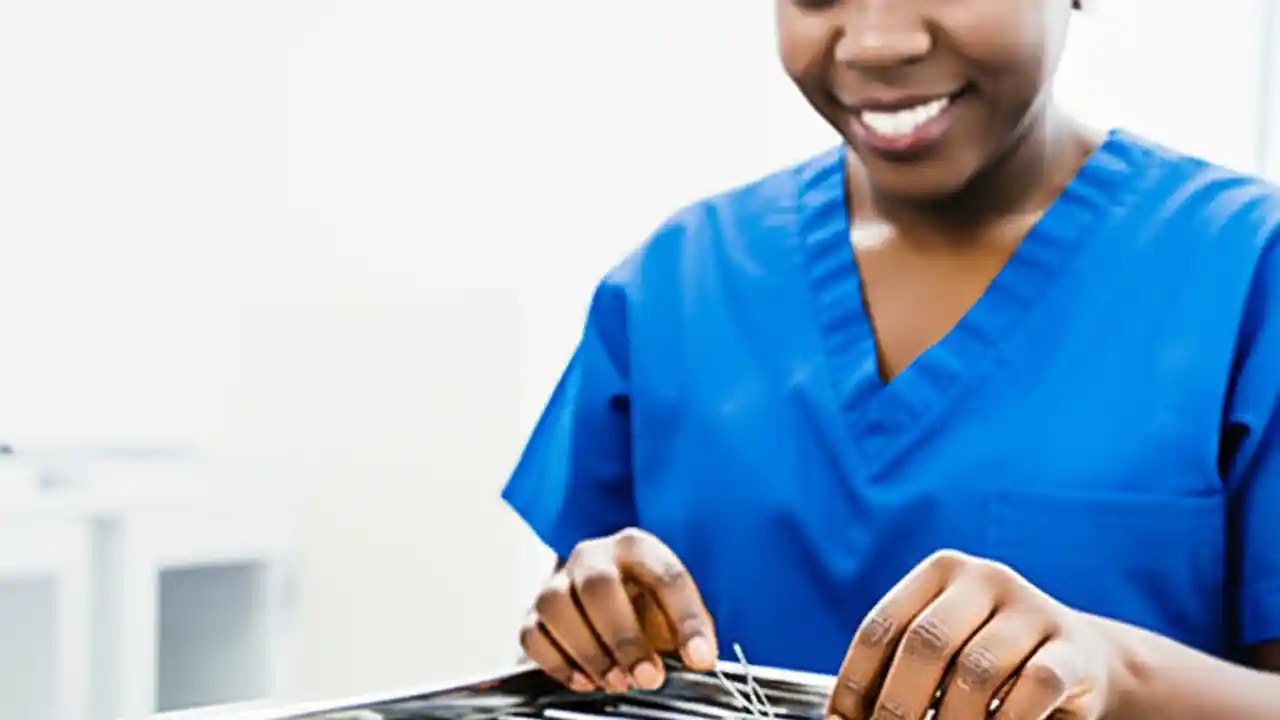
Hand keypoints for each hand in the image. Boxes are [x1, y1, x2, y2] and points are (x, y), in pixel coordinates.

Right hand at [520, 528, 717, 693]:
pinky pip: (533, 634)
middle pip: (598, 586)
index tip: (699, 659)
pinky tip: (586, 681)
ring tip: (616, 682)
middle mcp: (592, 556)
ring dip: (588, 652)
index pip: (665, 576)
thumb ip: (689, 630)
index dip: (686, 619)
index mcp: (636, 548)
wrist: (608, 609)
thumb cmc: (646, 609)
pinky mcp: (534, 612)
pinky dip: (558, 663)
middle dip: (625, 638)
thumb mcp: (674, 613)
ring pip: (555, 606)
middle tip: (647, 678)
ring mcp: (557, 581)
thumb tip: (700, 658)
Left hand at [827, 550, 1124, 719]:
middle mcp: (985, 578)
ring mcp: (1032, 608)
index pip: (881, 627)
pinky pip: (1033, 686)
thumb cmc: (993, 664)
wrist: (1084, 662)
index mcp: (940, 572)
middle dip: (899, 706)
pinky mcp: (1072, 647)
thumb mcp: (942, 656)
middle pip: (925, 643)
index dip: (856, 683)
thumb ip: (899, 673)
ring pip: (976, 669)